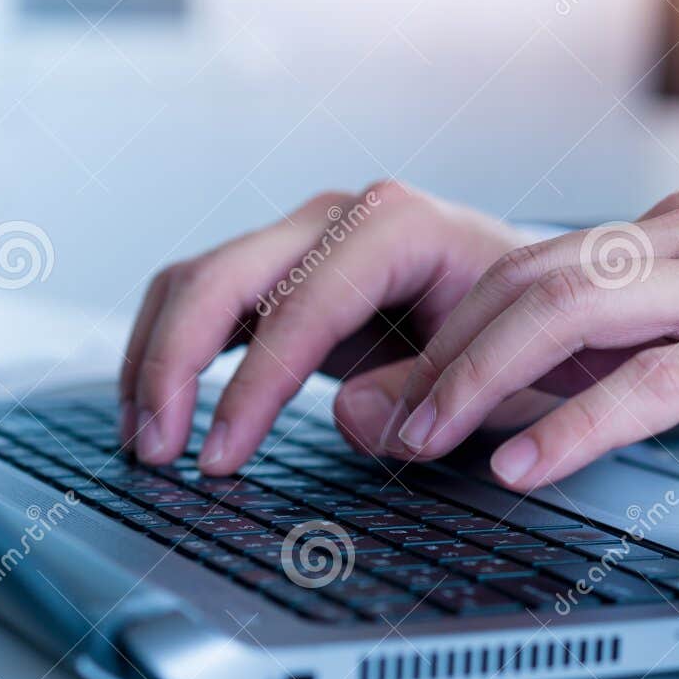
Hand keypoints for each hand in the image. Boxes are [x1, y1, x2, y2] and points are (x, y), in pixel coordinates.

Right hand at [120, 181, 551, 470]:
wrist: (534, 298)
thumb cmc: (524, 330)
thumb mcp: (500, 370)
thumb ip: (428, 393)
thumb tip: (349, 419)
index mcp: (397, 227)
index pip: (297, 308)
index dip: (250, 390)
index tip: (219, 459)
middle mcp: (338, 218)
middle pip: (220, 277)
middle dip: (172, 366)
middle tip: (155, 454)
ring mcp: (305, 239)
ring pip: (195, 283)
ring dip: (156, 360)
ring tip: (145, 443)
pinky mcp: (286, 271)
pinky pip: (206, 300)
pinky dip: (171, 353)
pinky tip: (160, 411)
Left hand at [381, 190, 678, 498]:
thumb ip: (638, 352)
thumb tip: (529, 400)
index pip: (537, 265)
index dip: (455, 328)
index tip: (399, 389)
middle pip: (534, 279)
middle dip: (444, 352)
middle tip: (384, 418)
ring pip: (575, 314)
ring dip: (482, 379)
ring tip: (424, 438)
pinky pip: (654, 383)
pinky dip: (576, 424)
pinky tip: (523, 463)